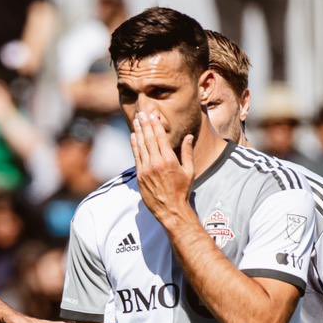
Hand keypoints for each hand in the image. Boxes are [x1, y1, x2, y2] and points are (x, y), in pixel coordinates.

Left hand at [131, 111, 193, 225]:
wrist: (171, 210)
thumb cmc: (182, 191)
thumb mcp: (190, 171)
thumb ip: (187, 152)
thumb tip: (189, 136)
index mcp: (169, 160)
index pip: (160, 137)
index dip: (155, 124)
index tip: (152, 115)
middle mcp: (156, 163)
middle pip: (148, 139)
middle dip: (145, 124)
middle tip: (141, 113)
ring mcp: (146, 170)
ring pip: (140, 146)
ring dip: (138, 132)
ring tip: (136, 121)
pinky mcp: (140, 176)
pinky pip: (136, 157)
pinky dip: (134, 146)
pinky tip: (133, 137)